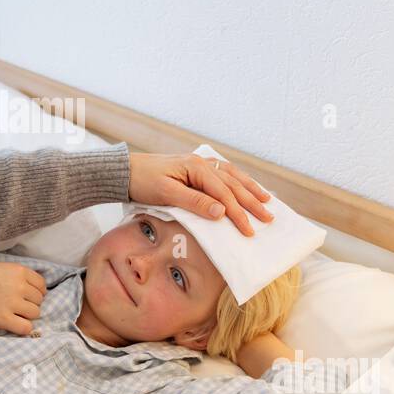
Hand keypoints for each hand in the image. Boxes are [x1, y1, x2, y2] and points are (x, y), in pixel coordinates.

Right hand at [0, 261, 46, 335]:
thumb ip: (15, 276)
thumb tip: (30, 289)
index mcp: (19, 271)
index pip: (42, 285)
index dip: (36, 292)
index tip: (27, 297)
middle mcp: (20, 286)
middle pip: (39, 301)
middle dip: (30, 304)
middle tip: (16, 306)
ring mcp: (12, 303)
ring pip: (35, 314)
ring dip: (26, 316)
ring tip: (12, 314)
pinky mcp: (3, 318)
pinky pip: (25, 328)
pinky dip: (22, 328)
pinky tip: (12, 324)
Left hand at [128, 151, 272, 235]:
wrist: (125, 170)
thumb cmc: (143, 182)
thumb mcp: (166, 194)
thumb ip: (194, 202)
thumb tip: (221, 211)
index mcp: (196, 168)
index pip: (224, 194)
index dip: (238, 213)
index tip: (249, 230)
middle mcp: (202, 163)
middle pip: (233, 184)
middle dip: (252, 202)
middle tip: (269, 218)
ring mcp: (200, 164)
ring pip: (232, 176)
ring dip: (250, 188)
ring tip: (266, 199)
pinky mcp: (195, 168)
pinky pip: (223, 174)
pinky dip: (237, 181)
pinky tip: (245, 186)